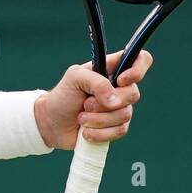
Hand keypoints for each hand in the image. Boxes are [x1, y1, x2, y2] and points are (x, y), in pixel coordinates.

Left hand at [34, 49, 152, 150]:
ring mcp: (118, 108)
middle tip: (85, 104)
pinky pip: (120, 131)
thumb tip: (114, 101)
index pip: (140, 59)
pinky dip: (100, 133)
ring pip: (125, 115)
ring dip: (98, 120)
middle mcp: (119, 88)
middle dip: (105, 103)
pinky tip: (86, 132)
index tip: (120, 81)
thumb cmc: (62, 96)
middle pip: (134, 93)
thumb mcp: (74, 78)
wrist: (51, 123)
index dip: (137, 69)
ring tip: (81, 118)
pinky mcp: (115, 127)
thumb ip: (96, 82)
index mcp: (112, 69)